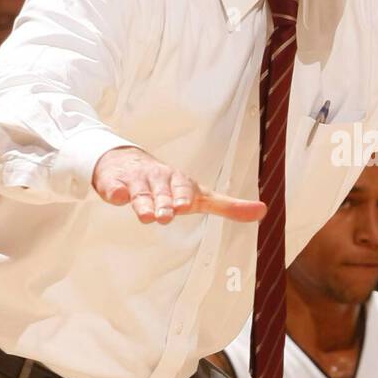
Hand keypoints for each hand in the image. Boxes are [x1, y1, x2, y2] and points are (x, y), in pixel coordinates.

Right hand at [92, 146, 266, 223]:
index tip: (186, 205)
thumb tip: (263, 212)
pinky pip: (113, 188)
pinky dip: (115, 192)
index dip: (184, 196)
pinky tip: (117, 197)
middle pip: (162, 193)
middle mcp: (159, 179)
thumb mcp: (199, 195)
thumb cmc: (169, 185)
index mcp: (180, 182)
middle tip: (166, 215)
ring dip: (143, 203)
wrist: (127, 162)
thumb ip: (228, 206)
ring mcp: (136, 181)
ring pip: (139, 193)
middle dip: (165, 203)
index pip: (184, 189)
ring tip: (146, 215)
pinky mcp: (114, 183)